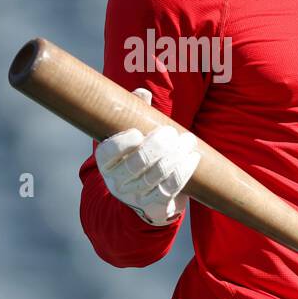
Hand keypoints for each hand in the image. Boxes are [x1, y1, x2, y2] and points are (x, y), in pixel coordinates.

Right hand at [95, 88, 200, 225]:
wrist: (146, 191)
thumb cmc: (138, 153)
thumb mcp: (131, 134)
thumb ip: (133, 112)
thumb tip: (142, 94)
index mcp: (105, 162)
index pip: (108, 153)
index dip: (122, 143)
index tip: (138, 132)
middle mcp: (116, 181)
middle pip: (138, 163)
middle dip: (159, 145)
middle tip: (172, 132)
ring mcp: (135, 195)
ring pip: (158, 175)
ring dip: (176, 155)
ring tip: (188, 140)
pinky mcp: (155, 204)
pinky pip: (171, 187)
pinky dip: (184, 170)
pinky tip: (192, 156)